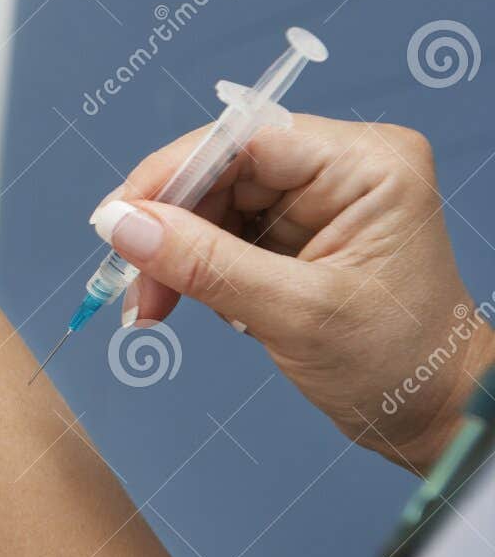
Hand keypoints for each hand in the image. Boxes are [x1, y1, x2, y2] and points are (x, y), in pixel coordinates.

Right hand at [90, 114, 493, 476]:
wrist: (439, 417)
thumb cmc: (398, 365)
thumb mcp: (295, 314)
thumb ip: (204, 264)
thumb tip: (120, 224)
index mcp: (366, 164)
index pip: (244, 139)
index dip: (172, 174)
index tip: (117, 218)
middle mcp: (343, 167)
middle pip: (221, 170)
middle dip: (168, 227)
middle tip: (130, 283)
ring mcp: (320, 199)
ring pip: (214, 203)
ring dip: (173, 253)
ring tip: (152, 306)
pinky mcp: (299, 232)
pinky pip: (224, 232)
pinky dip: (192, 268)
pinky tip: (180, 300)